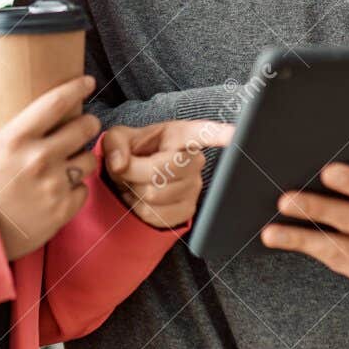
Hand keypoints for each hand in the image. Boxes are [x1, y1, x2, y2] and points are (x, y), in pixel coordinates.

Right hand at [0, 75, 100, 259]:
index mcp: (17, 138)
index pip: (57, 103)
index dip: (77, 88)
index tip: (88, 82)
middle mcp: (40, 159)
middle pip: (83, 129)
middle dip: (89, 122)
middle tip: (85, 123)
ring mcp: (54, 185)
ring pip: (88, 160)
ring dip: (83, 155)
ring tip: (73, 157)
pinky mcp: (62, 210)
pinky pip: (83, 190)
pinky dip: (77, 188)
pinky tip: (64, 187)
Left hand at [101, 120, 233, 229]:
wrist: (131, 179)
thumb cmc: (130, 152)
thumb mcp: (117, 139)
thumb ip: (115, 144)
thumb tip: (120, 163)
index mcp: (179, 135)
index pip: (202, 132)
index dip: (217, 134)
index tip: (233, 134)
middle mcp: (194, 160)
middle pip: (162, 169)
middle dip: (133, 172)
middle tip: (126, 169)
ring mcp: (194, 187)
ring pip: (154, 195)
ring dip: (133, 192)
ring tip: (135, 183)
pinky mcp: (188, 211)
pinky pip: (156, 215)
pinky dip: (138, 210)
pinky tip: (141, 199)